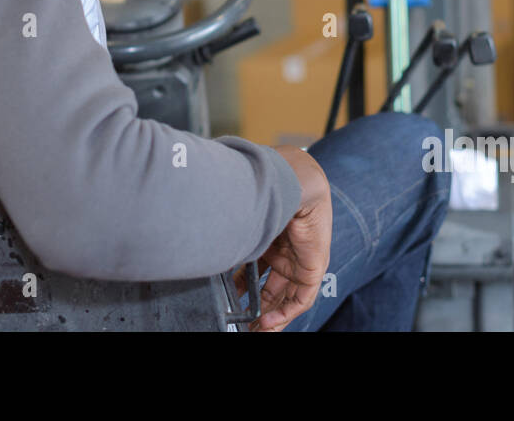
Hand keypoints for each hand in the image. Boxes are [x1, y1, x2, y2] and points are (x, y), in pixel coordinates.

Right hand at [235, 146, 331, 331]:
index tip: (233, 306)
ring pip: (287, 296)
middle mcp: (285, 251)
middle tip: (244, 324)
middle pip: (272, 288)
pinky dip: (286, 312)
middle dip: (258, 309)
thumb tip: (200, 250)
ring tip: (256, 330)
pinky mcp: (314, 267)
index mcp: (268, 240)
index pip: (257, 272)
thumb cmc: (264, 193)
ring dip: (272, 315)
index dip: (245, 291)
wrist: (294, 182)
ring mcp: (300, 259)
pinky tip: (268, 321)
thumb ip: (228, 240)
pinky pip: (302, 297)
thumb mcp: (242, 225)